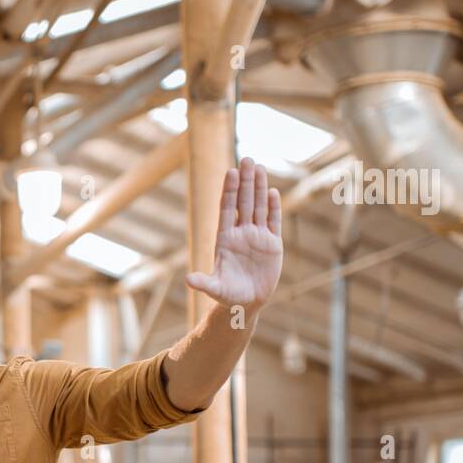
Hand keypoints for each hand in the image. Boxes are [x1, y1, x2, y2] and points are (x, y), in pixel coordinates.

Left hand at [185, 157, 282, 311]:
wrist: (246, 303)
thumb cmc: (227, 295)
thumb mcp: (215, 289)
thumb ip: (203, 283)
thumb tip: (188, 280)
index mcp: (225, 239)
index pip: (227, 209)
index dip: (229, 191)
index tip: (231, 171)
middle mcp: (240, 233)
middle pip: (243, 202)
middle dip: (245, 181)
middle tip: (247, 159)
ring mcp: (256, 237)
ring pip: (258, 207)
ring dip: (259, 188)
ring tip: (259, 167)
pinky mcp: (272, 244)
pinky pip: (273, 222)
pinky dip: (274, 207)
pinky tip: (272, 191)